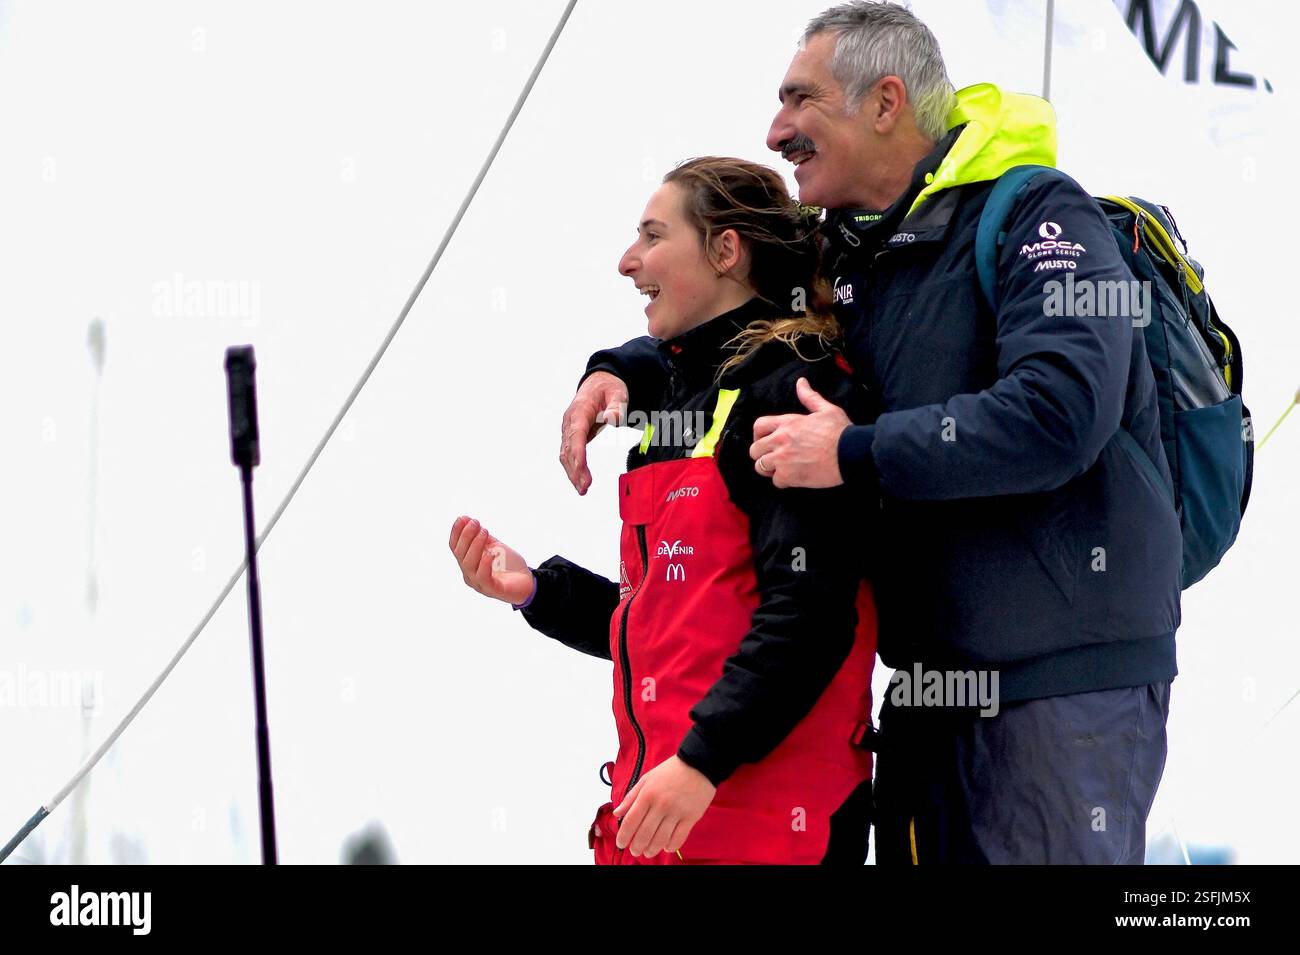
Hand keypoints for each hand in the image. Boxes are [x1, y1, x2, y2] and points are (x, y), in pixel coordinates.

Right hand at [448, 515, 533, 604]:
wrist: (527, 583)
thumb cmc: (508, 565)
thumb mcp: (494, 546)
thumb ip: (481, 536)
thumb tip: (467, 519)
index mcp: (467, 563)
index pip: (455, 547)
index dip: (456, 533)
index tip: (462, 518)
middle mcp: (469, 574)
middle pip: (460, 554)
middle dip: (466, 536)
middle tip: (475, 522)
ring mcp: (479, 583)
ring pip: (469, 564)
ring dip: (475, 545)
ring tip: (484, 532)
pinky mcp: (492, 590)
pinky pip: (483, 577)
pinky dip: (485, 564)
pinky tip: (490, 553)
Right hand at [560, 371, 628, 494]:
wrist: (599, 382)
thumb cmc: (610, 388)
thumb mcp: (618, 394)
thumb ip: (616, 407)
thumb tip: (611, 419)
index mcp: (579, 411)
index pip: (576, 435)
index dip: (578, 454)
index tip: (582, 471)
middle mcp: (569, 422)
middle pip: (568, 449)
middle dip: (575, 470)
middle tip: (585, 488)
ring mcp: (568, 429)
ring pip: (565, 454)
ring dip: (572, 473)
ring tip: (582, 490)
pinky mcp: (571, 435)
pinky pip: (568, 454)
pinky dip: (572, 468)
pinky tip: (579, 481)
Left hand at [612, 756, 715, 857]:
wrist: (699, 763)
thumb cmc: (670, 771)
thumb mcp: (647, 779)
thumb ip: (631, 797)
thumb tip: (617, 813)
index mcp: (647, 794)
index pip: (630, 821)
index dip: (623, 836)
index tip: (621, 843)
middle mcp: (660, 804)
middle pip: (644, 833)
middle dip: (637, 847)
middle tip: (635, 851)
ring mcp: (677, 812)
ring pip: (660, 839)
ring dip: (652, 849)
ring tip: (648, 852)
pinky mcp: (691, 817)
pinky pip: (678, 838)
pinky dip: (670, 846)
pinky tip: (666, 847)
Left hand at [749, 377, 850, 487]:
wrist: (849, 452)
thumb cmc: (840, 431)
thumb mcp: (825, 409)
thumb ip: (809, 397)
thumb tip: (801, 382)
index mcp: (787, 423)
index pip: (758, 426)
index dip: (758, 435)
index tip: (765, 441)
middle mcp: (780, 440)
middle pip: (754, 450)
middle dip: (761, 454)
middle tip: (772, 458)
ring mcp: (782, 459)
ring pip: (760, 467)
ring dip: (770, 469)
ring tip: (782, 469)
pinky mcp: (789, 476)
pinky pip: (776, 482)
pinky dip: (783, 481)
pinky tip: (794, 477)